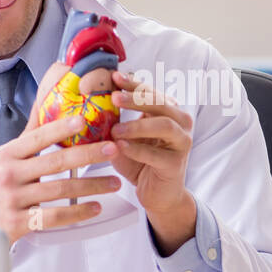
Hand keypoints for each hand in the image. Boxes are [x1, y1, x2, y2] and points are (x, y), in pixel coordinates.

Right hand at [0, 67, 121, 242]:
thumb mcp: (0, 160)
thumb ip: (25, 142)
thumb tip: (44, 110)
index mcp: (7, 155)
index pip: (37, 137)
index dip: (61, 127)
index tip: (84, 120)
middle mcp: (10, 175)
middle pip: (56, 161)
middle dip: (89, 154)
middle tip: (113, 149)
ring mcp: (14, 199)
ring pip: (61, 189)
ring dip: (92, 185)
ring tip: (114, 183)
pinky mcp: (18, 224)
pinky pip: (54, 216)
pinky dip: (78, 212)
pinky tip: (95, 208)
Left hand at [107, 70, 195, 254]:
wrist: (157, 195)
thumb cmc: (140, 162)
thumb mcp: (125, 137)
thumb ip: (114, 121)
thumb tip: (90, 101)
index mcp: (167, 111)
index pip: (150, 92)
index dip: (133, 84)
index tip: (114, 77)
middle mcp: (180, 123)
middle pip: (161, 103)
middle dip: (137, 98)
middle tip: (115, 97)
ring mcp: (182, 143)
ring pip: (165, 126)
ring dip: (138, 125)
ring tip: (115, 129)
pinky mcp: (176, 164)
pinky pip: (157, 154)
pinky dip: (138, 149)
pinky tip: (121, 147)